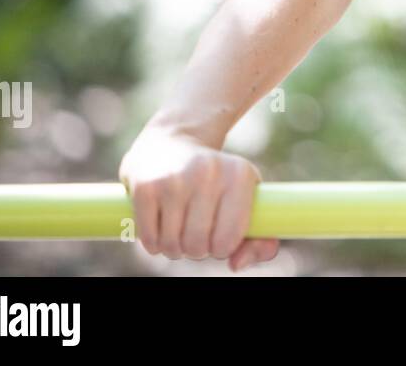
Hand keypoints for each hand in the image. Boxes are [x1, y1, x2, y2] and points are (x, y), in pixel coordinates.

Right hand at [118, 126, 278, 272]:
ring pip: (172, 246)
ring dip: (174, 248)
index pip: (230, 240)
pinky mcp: (145, 186)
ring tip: (179, 229)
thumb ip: (260, 239)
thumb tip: (235, 264)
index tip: (218, 235)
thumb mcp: (245, 199)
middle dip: (196, 249)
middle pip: (199, 246)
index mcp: (240, 175)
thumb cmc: (216, 182)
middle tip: (196, 232)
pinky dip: (153, 244)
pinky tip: (161, 226)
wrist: (170, 142)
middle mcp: (209, 173)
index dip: (222, 248)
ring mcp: (175, 178)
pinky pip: (149, 240)